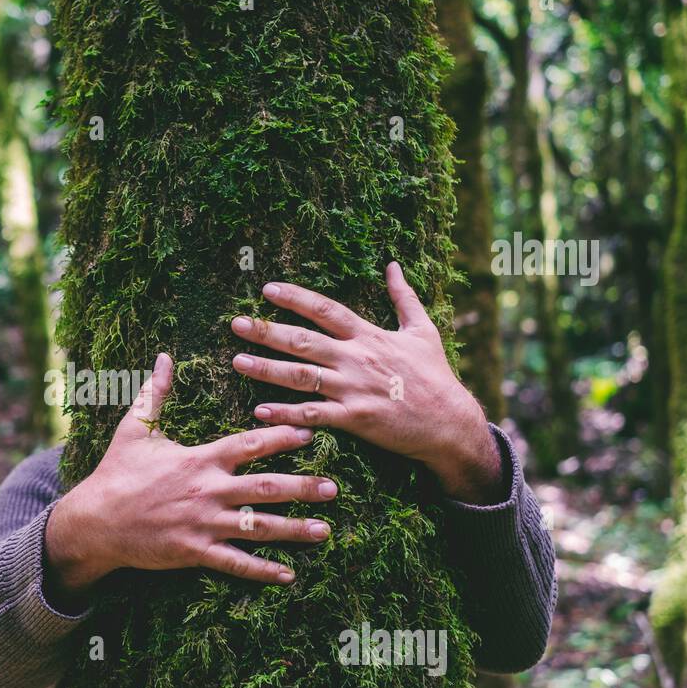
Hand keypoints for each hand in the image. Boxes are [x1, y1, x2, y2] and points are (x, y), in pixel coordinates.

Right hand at [45, 353, 338, 600]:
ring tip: (325, 529)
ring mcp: (203, 524)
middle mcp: (207, 491)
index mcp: (199, 460)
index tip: (310, 431)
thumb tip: (162, 357)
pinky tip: (289, 574)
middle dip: (302, 487)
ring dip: (294, 529)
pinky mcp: (194, 552)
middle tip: (334, 487)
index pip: (248, 444)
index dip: (281, 436)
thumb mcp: (134, 430)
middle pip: (265, 487)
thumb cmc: (116, 473)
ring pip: (258, 527)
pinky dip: (262, 570)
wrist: (94, 521)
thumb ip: (154, 395)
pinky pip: (235, 563)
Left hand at [229, 261, 503, 504]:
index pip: (326, 310)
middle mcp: (357, 359)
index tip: (268, 289)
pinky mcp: (355, 419)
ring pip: (301, 376)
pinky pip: (313, 414)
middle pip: (304, 341)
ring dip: (266, 369)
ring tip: (237, 361)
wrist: (451, 423)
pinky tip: (260, 410)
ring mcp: (354, 389)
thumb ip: (404, 297)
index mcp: (370, 336)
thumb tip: (393, 264)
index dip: (296, 298)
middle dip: (267, 331)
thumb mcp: (423, 330)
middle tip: (235, 323)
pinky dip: (285, 413)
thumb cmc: (436, 377)